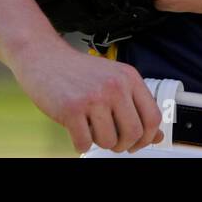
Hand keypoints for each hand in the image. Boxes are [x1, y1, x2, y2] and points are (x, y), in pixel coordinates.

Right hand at [10, 37, 164, 154]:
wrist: (45, 57)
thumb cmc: (78, 71)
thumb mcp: (114, 80)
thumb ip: (135, 105)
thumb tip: (156, 135)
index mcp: (129, 78)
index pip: (153, 117)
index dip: (147, 137)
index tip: (137, 142)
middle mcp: (115, 86)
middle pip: (134, 133)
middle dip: (123, 145)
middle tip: (113, 142)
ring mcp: (94, 97)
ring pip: (109, 141)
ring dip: (100, 143)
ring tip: (91, 129)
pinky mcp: (72, 109)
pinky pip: (84, 143)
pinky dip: (80, 143)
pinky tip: (77, 129)